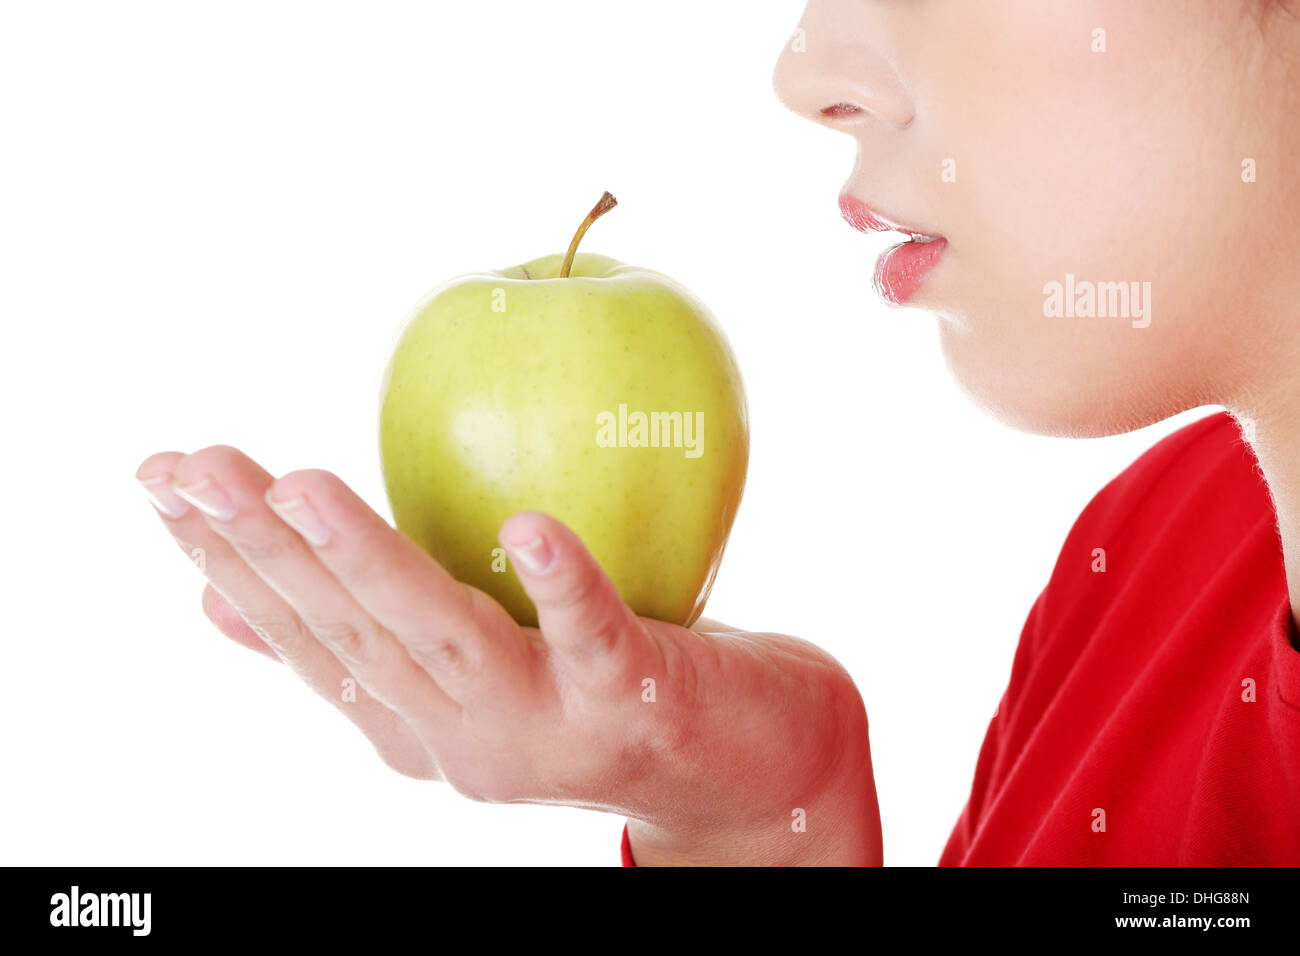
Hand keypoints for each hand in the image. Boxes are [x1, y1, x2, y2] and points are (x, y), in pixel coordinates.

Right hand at [137, 445, 881, 864]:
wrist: (753, 771)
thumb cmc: (604, 690)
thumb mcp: (478, 669)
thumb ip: (371, 642)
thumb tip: (224, 607)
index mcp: (417, 728)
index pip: (303, 639)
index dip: (226, 563)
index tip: (159, 480)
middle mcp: (464, 743)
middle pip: (351, 637)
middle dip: (262, 551)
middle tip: (190, 465)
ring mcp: (548, 732)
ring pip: (443, 639)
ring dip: (367, 562)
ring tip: (296, 485)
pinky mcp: (632, 705)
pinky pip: (593, 638)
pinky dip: (560, 586)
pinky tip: (528, 525)